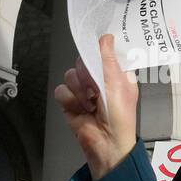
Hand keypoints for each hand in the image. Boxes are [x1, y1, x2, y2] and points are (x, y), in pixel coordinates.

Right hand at [54, 35, 137, 180]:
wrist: (105, 142)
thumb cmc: (119, 117)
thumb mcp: (117, 85)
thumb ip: (109, 60)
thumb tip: (106, 37)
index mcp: (116, 75)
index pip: (104, 54)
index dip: (98, 51)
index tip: (95, 49)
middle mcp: (100, 80)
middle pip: (82, 61)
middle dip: (86, 74)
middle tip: (96, 87)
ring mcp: (84, 90)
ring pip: (70, 74)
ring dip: (79, 90)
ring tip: (90, 103)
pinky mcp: (70, 100)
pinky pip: (61, 89)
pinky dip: (69, 100)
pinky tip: (80, 109)